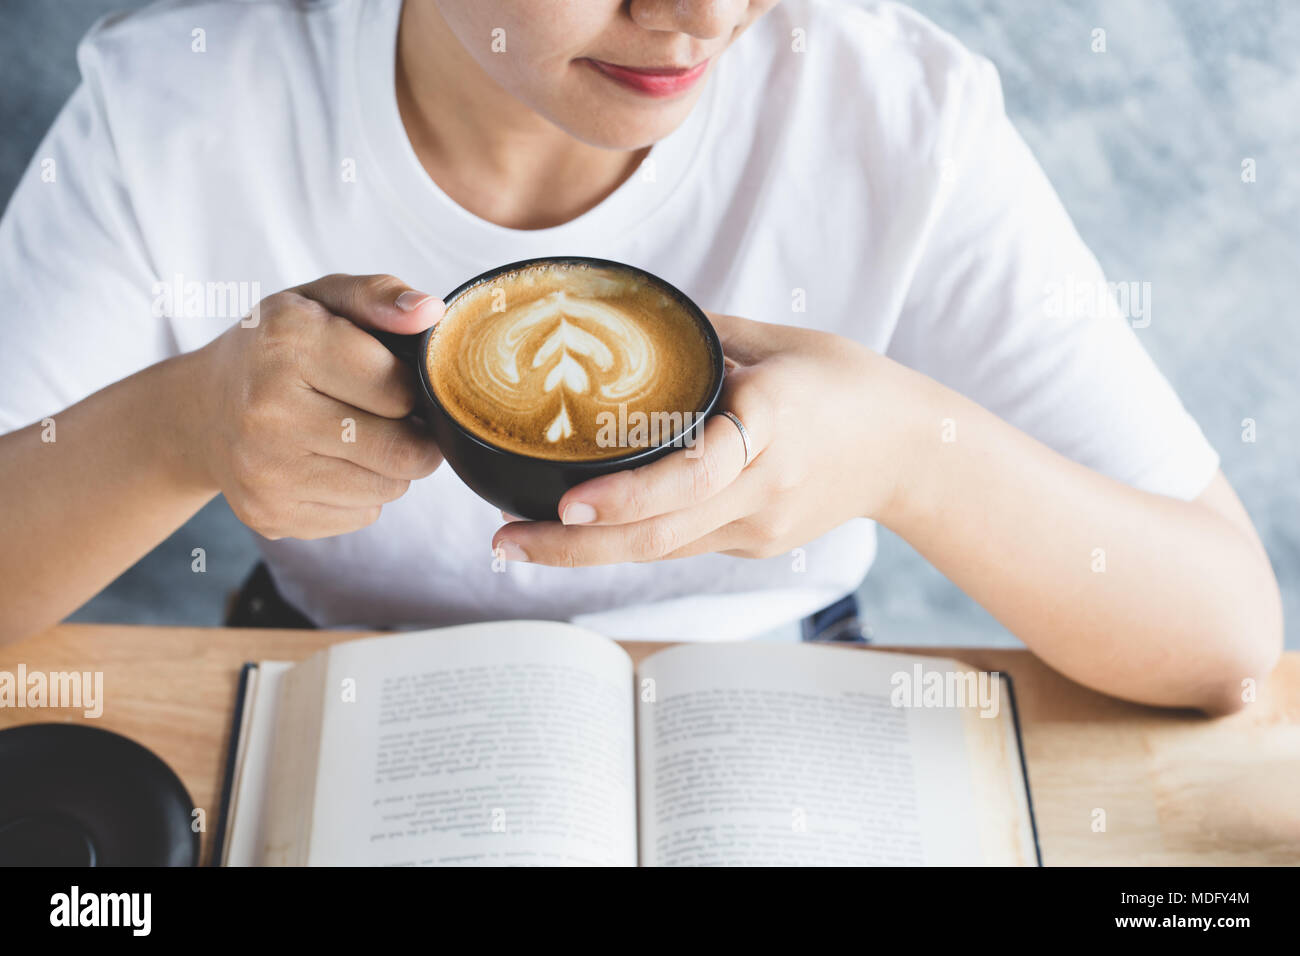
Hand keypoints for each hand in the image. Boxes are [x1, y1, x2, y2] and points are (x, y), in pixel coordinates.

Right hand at [193, 274, 443, 538]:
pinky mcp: (270, 514)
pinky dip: (361, 493)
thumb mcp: (320, 301)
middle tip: (395, 418)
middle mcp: (268, 412)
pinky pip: (362, 515)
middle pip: (403, 450)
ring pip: (388, 488)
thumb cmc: (276, 348)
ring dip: (390, 467)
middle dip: (414, 436)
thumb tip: (431, 312)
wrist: (201, 410)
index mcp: (285, 344)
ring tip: (358, 437)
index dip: (410, 387)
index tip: (393, 380)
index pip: (400, 390)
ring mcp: (266, 471)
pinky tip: (329, 464)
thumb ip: (379, 296)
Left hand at [490, 311, 926, 565]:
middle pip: (658, 536)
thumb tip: (623, 320)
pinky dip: (629, 539)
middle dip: (574, 547)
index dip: (629, 496)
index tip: (569, 503)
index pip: (693, 474)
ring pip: (661, 550)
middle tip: (503, 542)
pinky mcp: (755, 545)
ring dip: (586, 553)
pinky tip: (581, 533)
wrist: (911, 452)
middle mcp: (761, 488)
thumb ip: (701, 336)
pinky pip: (681, 545)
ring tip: (517, 543)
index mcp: (769, 426)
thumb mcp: (777, 341)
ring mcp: (758, 527)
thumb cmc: (845, 383)